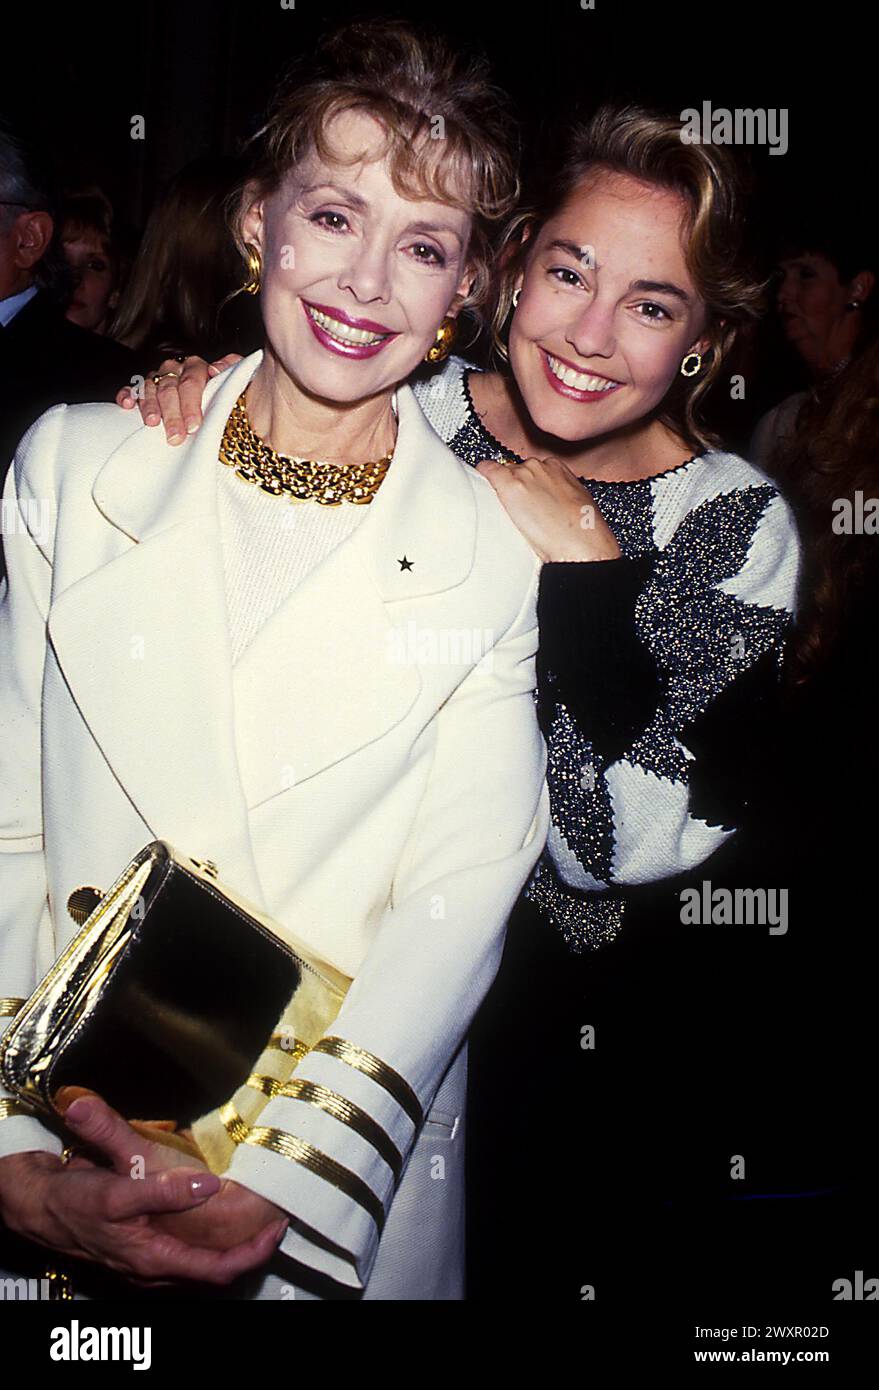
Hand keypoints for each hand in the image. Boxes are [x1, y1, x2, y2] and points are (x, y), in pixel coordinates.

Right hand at [57, 1088, 287, 1254]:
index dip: (252, 1254)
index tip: (276, 1230)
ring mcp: (150, 1261)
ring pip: (201, 1264)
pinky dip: (210, 1241)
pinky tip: (220, 1217)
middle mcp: (155, 1267)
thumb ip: (163, 1190)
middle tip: (275, 1223)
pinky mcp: (145, 1247)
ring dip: (231, 1247)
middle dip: (248, 1251)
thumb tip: (207, 1185)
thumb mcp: (118, 1191)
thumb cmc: (77, 1201)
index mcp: (154, 1259)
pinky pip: (187, 1253)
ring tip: (257, 1220)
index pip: (218, 1270)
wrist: (44, 1205)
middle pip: (215, 1272)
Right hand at [116, 352, 241, 442]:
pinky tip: (126, 404)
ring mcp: (158, 377)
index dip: (192, 404)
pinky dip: (128, 394)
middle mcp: (176, 369)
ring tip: (152, 424)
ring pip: (150, 388)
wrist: (214, 402)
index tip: (194, 426)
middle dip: (172, 414)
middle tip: (176, 437)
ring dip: (149, 406)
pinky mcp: (144, 387)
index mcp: (197, 367)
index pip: (192, 382)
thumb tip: (217, 369)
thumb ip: (233, 371)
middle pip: (170, 388)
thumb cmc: (225, 396)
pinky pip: (132, 388)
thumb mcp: (237, 383)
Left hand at [475, 455, 620, 562]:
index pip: (533, 468)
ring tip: (507, 512)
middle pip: (516, 469)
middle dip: (515, 486)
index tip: (525, 496)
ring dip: (501, 489)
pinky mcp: (509, 483)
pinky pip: (488, 470)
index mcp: (559, 469)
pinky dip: (482, 475)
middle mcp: (541, 466)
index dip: (527, 484)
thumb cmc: (583, 531)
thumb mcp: (575, 506)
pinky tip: (479, 483)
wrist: (581, 543)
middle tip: (516, 510)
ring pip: (503, 473)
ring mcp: (524, 473)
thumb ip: (559, 497)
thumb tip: (549, 505)